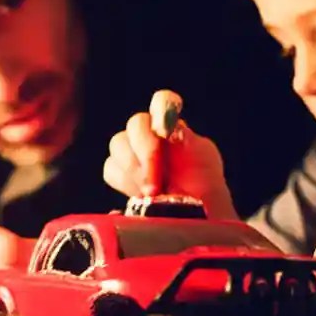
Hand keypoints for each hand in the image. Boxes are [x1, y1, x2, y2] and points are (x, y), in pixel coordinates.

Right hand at [103, 89, 236, 219]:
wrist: (194, 213)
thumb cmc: (204, 185)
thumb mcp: (204, 159)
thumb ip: (188, 142)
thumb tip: (170, 131)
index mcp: (172, 125)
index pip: (162, 102)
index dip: (161, 108)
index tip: (164, 132)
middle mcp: (150, 134)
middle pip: (135, 125)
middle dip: (145, 153)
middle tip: (156, 181)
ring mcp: (133, 152)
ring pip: (118, 145)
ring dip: (133, 170)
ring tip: (150, 193)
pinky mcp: (121, 172)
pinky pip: (111, 169)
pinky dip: (125, 183)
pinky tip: (139, 196)